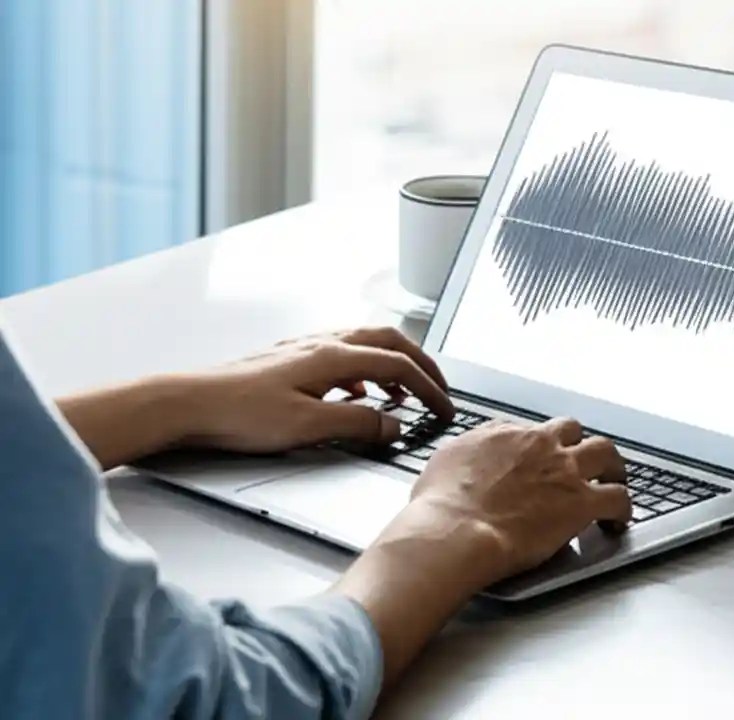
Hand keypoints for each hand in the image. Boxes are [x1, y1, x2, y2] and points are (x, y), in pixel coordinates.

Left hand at [56, 326, 452, 469]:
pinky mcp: (287, 361)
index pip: (398, 366)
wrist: (186, 402)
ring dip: (392, 364)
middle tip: (438, 389)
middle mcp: (321, 344)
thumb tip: (393, 425)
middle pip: (388, 342)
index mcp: (333, 357)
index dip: (429, 388)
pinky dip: (363, 370)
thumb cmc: (238, 413)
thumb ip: (357, 424)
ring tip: (402, 393)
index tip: (444, 409)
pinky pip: (340, 355)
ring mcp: (303, 350)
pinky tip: (353, 393)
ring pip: (364, 344)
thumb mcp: (308, 426)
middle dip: (420, 364)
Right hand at [333, 415, 631, 689]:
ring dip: (612, 468)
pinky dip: (622, 509)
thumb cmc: (439, 506)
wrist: (454, 530)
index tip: (540, 461)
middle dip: (579, 445)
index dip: (539, 447)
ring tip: (613, 482)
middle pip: (572, 430)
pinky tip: (618, 521)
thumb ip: (465, 453)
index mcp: (505, 434)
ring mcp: (564, 471)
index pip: (532, 430)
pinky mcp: (581, 503)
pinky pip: (618, 498)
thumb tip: (468, 457)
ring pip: (605, 453)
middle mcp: (539, 445)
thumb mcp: (444, 461)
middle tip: (582, 463)